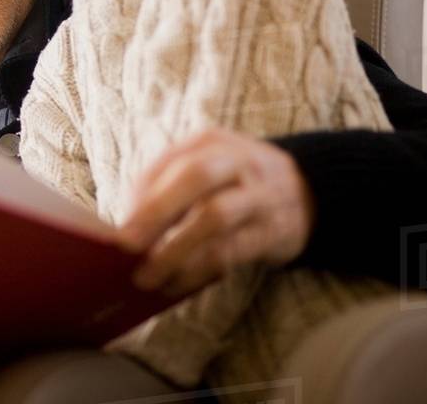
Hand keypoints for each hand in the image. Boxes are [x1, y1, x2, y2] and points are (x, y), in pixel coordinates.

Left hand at [117, 127, 315, 298]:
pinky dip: (201, 270)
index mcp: (211, 142)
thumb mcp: (207, 166)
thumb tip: (126, 226)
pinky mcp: (274, 231)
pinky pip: (233, 251)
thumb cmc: (235, 182)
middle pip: (195, 178)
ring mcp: (259, 194)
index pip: (169, 163)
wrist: (309, 191)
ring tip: (149, 277)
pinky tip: (178, 284)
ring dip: (177, 250)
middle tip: (126, 246)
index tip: (116, 228)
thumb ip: (168, 185)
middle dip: (156, 213)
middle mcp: (237, 161)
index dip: (141, 196)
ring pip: (215, 218)